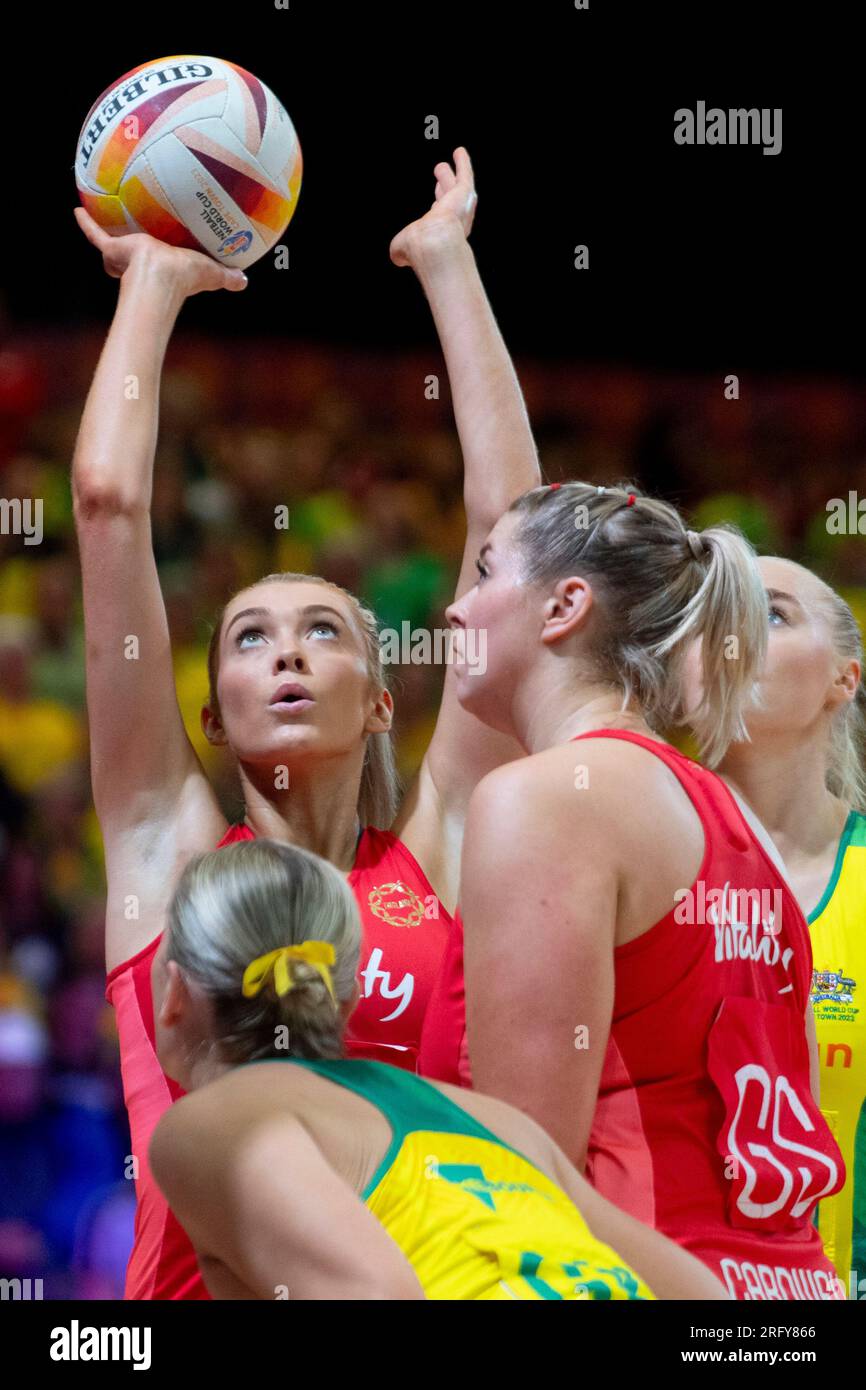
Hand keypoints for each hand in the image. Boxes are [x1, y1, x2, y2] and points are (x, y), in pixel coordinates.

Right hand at [73, 206, 248, 295]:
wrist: (160, 277)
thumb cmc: (185, 277)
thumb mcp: (211, 273)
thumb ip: (226, 277)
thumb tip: (245, 281)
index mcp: (165, 269)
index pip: (164, 265)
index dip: (166, 260)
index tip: (166, 254)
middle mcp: (143, 265)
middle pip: (136, 259)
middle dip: (134, 252)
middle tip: (137, 239)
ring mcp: (126, 259)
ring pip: (115, 250)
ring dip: (110, 240)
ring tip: (106, 217)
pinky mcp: (113, 250)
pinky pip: (95, 234)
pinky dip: (87, 223)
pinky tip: (78, 209)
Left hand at [390, 146, 476, 268]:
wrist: (434, 244)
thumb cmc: (418, 249)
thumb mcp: (403, 250)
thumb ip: (400, 252)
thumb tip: (397, 258)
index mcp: (440, 235)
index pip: (439, 218)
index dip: (436, 210)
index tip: (435, 204)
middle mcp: (453, 222)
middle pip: (448, 199)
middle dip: (444, 189)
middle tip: (439, 175)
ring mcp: (460, 207)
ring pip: (456, 187)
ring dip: (450, 176)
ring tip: (444, 164)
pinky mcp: (464, 193)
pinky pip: (465, 174)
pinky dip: (463, 163)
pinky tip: (459, 151)